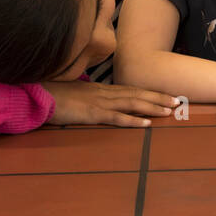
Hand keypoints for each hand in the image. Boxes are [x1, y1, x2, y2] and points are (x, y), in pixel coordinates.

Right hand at [43, 80, 179, 127]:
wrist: (37, 94)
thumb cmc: (54, 94)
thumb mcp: (77, 94)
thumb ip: (91, 97)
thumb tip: (100, 101)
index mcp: (102, 89)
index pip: (131, 89)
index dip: (150, 92)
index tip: (166, 95)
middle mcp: (105, 93)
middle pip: (137, 94)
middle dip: (158, 97)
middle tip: (177, 101)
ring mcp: (99, 102)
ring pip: (132, 103)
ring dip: (152, 107)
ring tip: (169, 111)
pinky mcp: (92, 114)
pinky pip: (116, 118)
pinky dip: (133, 121)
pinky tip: (146, 125)